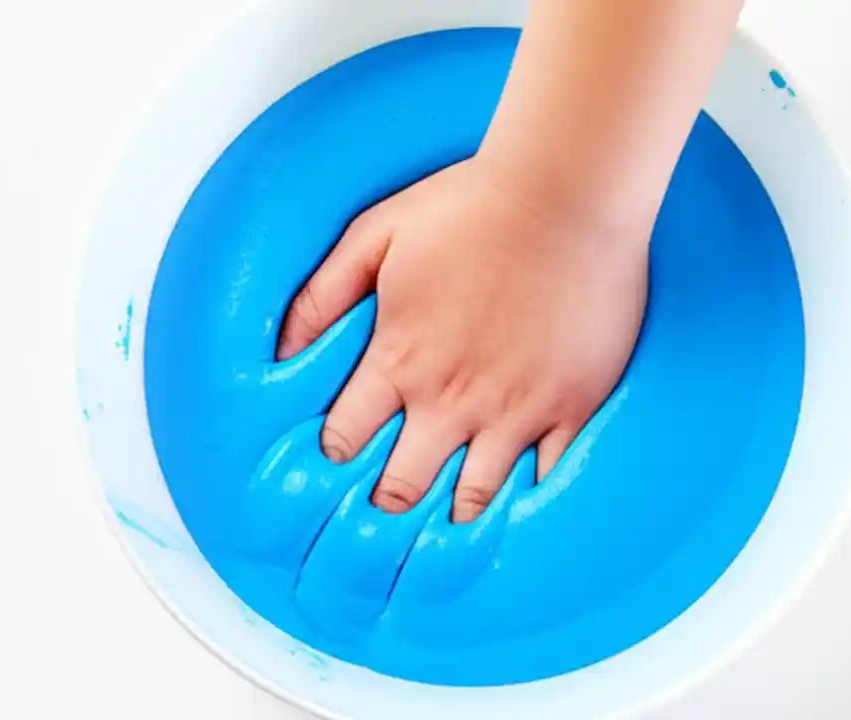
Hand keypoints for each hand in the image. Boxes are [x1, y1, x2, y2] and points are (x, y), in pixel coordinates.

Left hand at [277, 156, 648, 521]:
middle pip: (402, 486)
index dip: (336, 454)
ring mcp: (513, 410)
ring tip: (452, 520)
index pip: (345, 438)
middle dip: (388, 501)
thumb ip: (322, 296)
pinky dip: (531, 495)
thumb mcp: (375, 234)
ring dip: (455, 513)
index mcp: (397, 360)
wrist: (567, 194)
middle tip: (389, 505)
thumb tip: (280, 352)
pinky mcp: (570, 407)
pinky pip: (546, 478)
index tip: (341, 459)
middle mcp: (450, 399)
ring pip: (473, 496)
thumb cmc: (469, 206)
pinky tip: (522, 501)